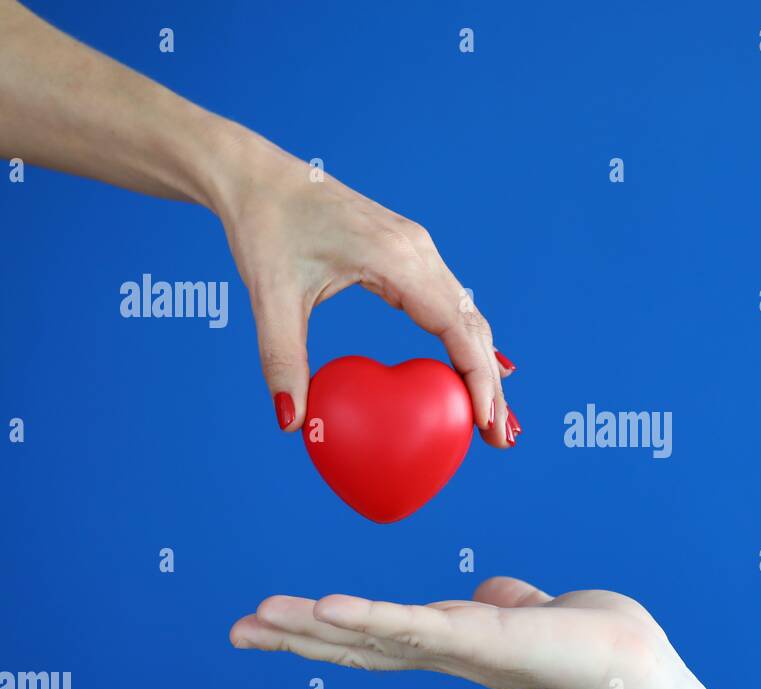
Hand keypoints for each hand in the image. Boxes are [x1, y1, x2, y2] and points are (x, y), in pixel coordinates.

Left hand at [210, 133, 519, 445]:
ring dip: (485, 366)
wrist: (258, 177)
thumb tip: (290, 421)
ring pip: (469, 317)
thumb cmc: (264, 229)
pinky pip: (452, 304)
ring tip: (496, 418)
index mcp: (396, 259)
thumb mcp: (269, 297)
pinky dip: (468, 342)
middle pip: (474, 328)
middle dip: (492, 386)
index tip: (485, 422)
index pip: (456, 328)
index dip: (477, 378)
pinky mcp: (409, 253)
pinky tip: (483, 368)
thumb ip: (281, 359)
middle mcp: (419, 252)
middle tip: (502, 440)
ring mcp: (419, 250)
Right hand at [229, 576, 688, 688]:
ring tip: (256, 621)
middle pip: (361, 644)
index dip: (326, 630)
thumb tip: (491, 591)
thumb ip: (509, 601)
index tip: (275, 621)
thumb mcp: (539, 610)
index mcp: (457, 640)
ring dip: (313, 630)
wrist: (643, 676)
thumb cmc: (598, 644)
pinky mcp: (486, 640)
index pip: (379, 634)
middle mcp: (450, 650)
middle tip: (237, 630)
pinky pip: (418, 628)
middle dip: (297, 639)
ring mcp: (464, 649)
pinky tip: (326, 609)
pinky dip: (369, 619)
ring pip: (375, 637)